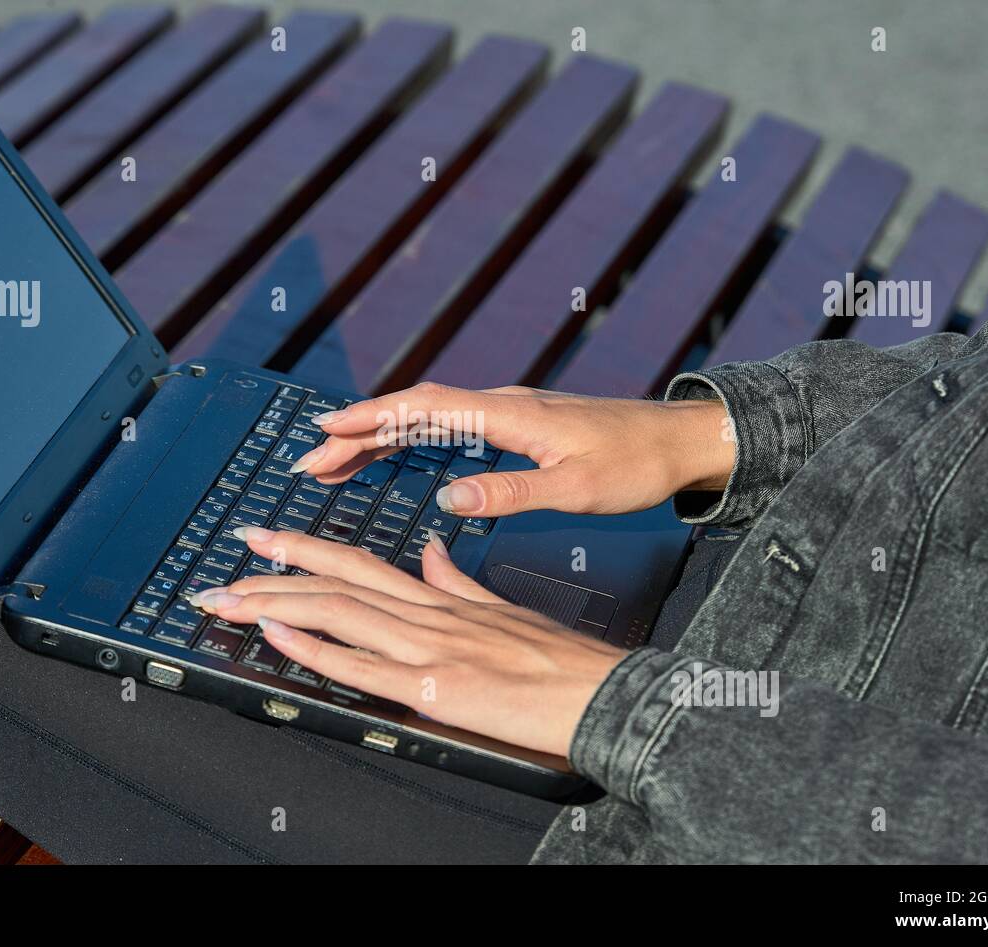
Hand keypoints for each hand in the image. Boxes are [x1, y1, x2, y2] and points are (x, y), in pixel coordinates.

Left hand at [189, 527, 628, 757]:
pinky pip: (363, 665)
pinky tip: (276, 633)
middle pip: (338, 580)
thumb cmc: (563, 662)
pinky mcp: (438, 687)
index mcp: (442, 599)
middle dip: (274, 569)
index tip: (267, 539)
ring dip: (274, 602)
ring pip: (339, 612)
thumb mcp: (504, 609)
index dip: (308, 548)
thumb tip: (430, 553)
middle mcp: (429, 614)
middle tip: (228, 558)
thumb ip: (459, 582)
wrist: (606, 693)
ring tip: (227, 596)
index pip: (361, 563)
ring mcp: (430, 648)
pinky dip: (313, 646)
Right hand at [292, 382, 733, 517]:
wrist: (678, 441)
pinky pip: (448, 426)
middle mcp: (501, 404)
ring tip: (333, 462)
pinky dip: (411, 438)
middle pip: (413, 411)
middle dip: (357, 434)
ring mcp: (507, 412)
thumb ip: (510, 494)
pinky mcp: (516, 425)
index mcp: (509, 414)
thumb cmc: (634, 464)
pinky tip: (393, 453)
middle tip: (309, 463)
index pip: (424, 408)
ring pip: (426, 418)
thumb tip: (447, 499)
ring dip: (378, 437)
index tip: (325, 432)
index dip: (370, 418)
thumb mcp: (574, 488)